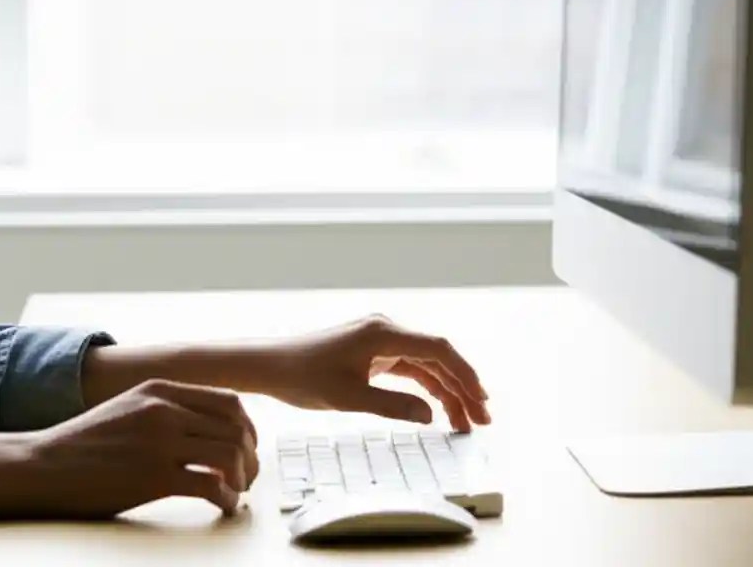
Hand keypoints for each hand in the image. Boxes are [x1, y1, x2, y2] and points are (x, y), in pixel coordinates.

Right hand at [10, 379, 258, 517]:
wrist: (43, 466)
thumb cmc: (84, 444)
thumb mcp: (129, 408)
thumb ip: (166, 409)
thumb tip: (209, 427)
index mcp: (160, 390)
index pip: (229, 402)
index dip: (248, 428)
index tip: (248, 449)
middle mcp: (164, 410)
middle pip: (236, 429)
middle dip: (251, 457)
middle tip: (248, 477)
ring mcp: (160, 442)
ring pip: (230, 455)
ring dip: (243, 479)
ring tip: (236, 493)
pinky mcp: (154, 477)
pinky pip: (212, 486)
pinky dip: (227, 499)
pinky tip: (223, 507)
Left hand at [264, 314, 490, 431]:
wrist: (271, 365)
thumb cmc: (302, 377)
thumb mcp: (348, 398)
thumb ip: (392, 406)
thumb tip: (430, 415)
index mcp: (383, 333)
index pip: (438, 350)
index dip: (465, 375)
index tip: (481, 401)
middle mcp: (386, 330)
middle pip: (438, 357)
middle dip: (462, 388)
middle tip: (482, 421)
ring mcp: (381, 340)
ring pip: (426, 365)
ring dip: (447, 392)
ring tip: (466, 423)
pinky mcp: (374, 351)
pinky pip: (410, 369)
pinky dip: (426, 389)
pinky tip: (440, 410)